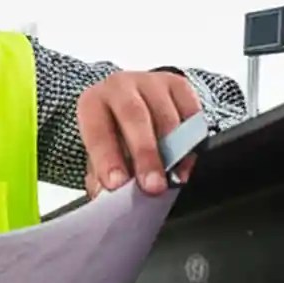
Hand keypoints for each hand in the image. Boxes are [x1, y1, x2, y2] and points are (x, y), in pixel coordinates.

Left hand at [77, 70, 201, 196]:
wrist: (133, 100)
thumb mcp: (100, 151)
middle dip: (145, 155)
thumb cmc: (114, 131)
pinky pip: (191, 112)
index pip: (97, 130)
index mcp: (92, 103)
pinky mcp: (178, 85)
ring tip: (174, 178)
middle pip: (133, 116)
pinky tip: (186, 161)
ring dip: (173, 151)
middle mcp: (119, 86)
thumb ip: (101, 175)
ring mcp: (151, 82)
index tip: (117, 184)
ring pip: (166, 115)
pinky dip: (192, 140)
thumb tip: (105, 200)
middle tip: (153, 186)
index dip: (107, 159)